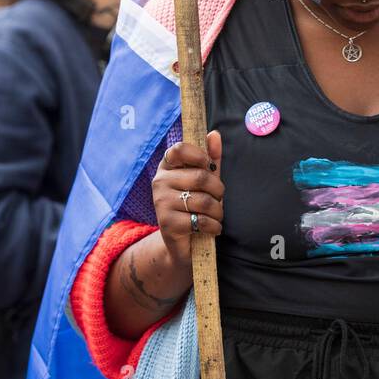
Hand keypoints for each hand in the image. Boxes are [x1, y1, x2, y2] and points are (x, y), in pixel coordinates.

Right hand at [152, 129, 223, 267]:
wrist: (182, 244)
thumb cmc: (196, 206)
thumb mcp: (205, 181)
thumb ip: (210, 158)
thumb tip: (214, 134)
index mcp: (167, 167)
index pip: (179, 149)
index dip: (199, 155)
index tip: (210, 166)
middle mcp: (159, 182)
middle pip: (200, 177)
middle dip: (218, 190)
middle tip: (219, 199)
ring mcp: (161, 203)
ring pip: (203, 200)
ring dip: (218, 211)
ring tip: (216, 216)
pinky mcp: (167, 224)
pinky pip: (201, 220)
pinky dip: (214, 226)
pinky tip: (212, 228)